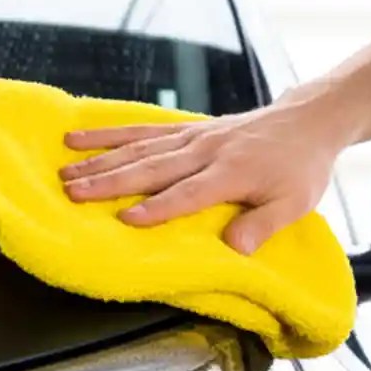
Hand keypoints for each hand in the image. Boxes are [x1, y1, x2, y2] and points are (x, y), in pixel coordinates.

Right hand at [59, 88, 354, 254]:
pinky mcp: (186, 128)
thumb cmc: (301, 168)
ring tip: (64, 171)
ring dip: (100, 160)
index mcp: (232, 172)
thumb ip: (264, 225)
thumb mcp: (295, 204)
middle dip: (110, 181)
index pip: (189, 193)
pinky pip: (143, 130)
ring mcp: (193, 136)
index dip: (158, 208)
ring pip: (139, 147)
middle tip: (72, 193)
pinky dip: (109, 134)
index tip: (125, 220)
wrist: (307, 120)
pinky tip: (79, 138)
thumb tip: (235, 250)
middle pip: (152, 168)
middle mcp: (206, 150)